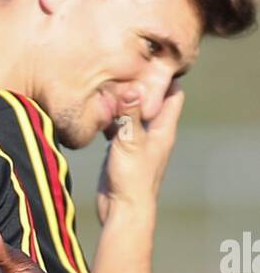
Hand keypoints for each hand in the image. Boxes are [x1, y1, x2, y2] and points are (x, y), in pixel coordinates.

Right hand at [97, 82, 183, 223]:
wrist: (123, 211)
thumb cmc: (131, 179)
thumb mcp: (130, 142)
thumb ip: (130, 115)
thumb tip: (133, 87)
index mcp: (164, 129)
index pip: (173, 92)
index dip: (165, 76)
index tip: (149, 61)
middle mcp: (155, 133)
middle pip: (152, 100)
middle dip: (140, 86)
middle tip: (123, 69)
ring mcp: (139, 142)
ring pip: (134, 113)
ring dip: (124, 102)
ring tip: (108, 86)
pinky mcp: (124, 152)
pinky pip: (120, 127)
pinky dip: (112, 118)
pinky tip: (99, 114)